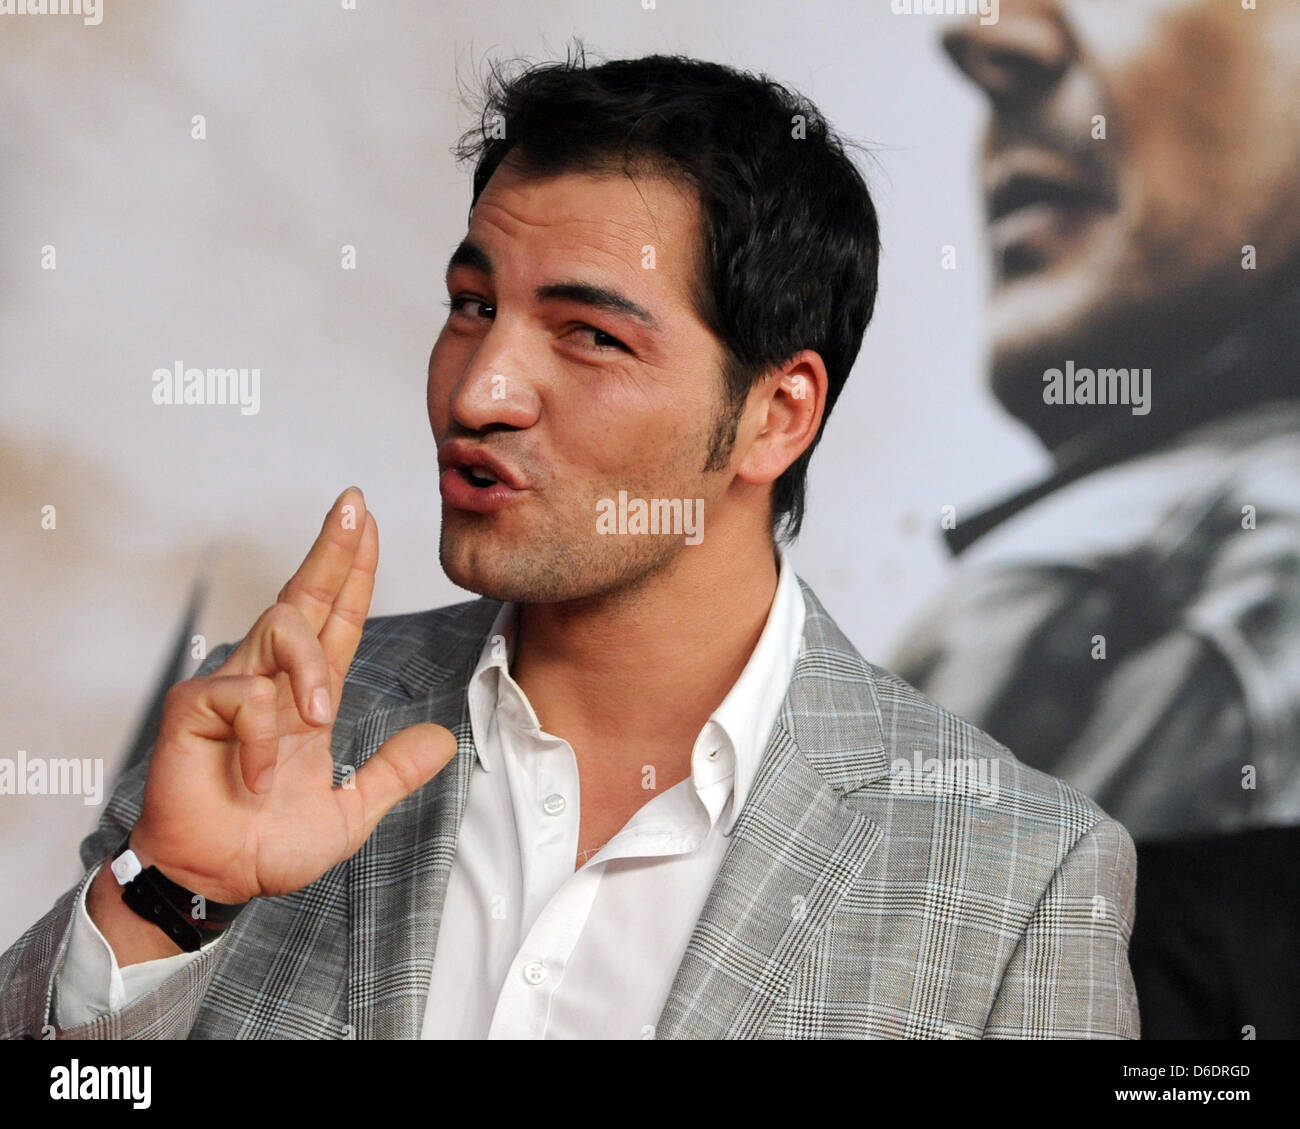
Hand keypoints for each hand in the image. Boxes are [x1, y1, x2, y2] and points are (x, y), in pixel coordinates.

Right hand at [127, 487, 456, 904]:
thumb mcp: (351, 810)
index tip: (365, 526)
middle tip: (353, 504)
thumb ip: (393, 773)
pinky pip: (247, 697)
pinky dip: (265, 738)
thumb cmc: (268, 845)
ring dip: (311, 671)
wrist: (219, 882)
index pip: (335, 621)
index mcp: (305, 697)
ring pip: (280, 631)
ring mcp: (230, 690)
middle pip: (303, 597)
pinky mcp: (195, 710)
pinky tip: (259, 775)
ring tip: (317, 720)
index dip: (352, 574)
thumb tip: (443, 740)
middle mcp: (269, 681)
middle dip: (331, 550)